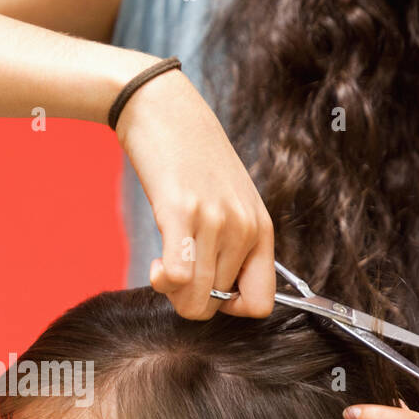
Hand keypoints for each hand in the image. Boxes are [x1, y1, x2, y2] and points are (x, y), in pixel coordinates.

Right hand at [114, 68, 274, 320]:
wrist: (165, 109)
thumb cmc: (193, 160)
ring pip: (195, 298)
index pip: (261, 304)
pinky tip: (156, 261)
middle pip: (217, 305)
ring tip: (163, 267)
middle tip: (176, 275)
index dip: (230, 309)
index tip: (208, 289)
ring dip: (172, 293)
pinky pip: (176, 276)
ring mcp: (214, 220)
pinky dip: (161, 280)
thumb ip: (235, 243)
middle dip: (189, 299)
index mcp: (262, 229)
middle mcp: (244, 228)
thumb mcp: (231, 202)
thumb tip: (220, 293)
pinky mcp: (180, 211)